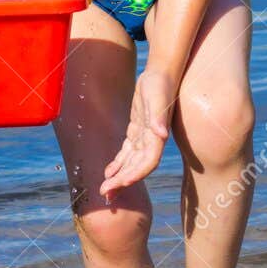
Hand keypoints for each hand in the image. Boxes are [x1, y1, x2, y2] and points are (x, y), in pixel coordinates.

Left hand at [101, 69, 176, 195]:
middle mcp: (152, 141)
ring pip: (131, 163)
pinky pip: (127, 153)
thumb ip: (158, 117)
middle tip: (105, 194)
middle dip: (122, 182)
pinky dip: (118, 164)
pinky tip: (108, 173)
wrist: (160, 74)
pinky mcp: (137, 132)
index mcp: (157, 137)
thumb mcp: (157, 98)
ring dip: (119, 177)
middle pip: (137, 167)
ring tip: (105, 190)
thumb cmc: (160, 84)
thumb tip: (161, 134)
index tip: (120, 183)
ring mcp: (144, 138)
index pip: (147, 162)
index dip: (134, 174)